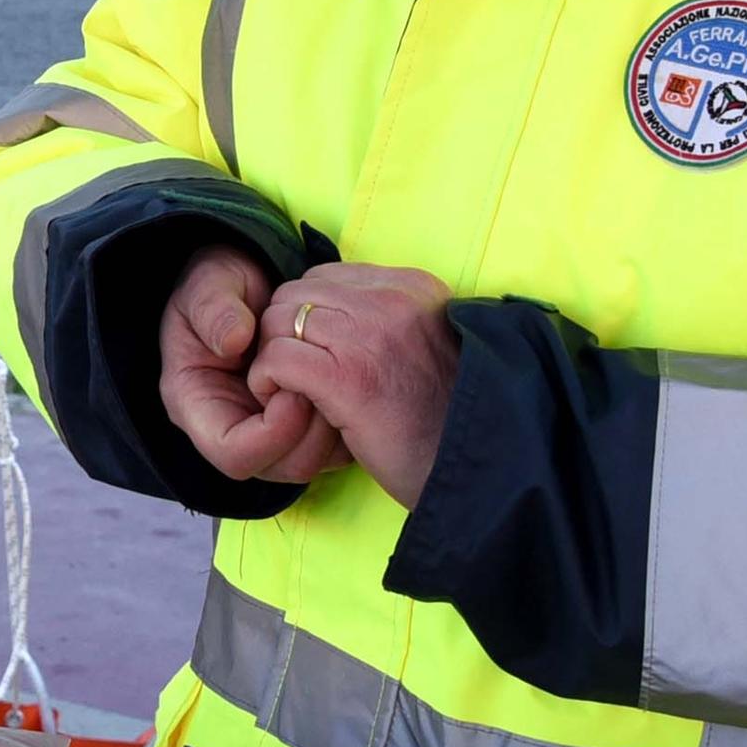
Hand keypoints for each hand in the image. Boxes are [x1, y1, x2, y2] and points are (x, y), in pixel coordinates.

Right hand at [158, 243, 349, 486]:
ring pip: (313, 462)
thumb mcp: (207, 285)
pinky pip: (334, 448)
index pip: (233, 453)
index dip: (270, 433)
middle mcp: (235, 430)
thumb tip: (235, 340)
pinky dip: (351, 425)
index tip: (293, 389)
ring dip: (335, 428)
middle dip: (311, 433)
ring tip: (341, 380)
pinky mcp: (301, 425)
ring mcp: (270, 433)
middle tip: (327, 384)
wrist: (247, 284)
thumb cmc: (220, 284)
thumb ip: (213, 309)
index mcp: (198, 405)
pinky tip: (354, 385)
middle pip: (280, 468)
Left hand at [246, 263, 459, 506]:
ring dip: (272, 358)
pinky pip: (278, 358)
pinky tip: (284, 403)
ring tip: (287, 391)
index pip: (326, 277)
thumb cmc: (444, 418)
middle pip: (295, 294)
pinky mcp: (347, 377)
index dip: (307, 315)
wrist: (477, 469)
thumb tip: (331, 313)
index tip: (313, 352)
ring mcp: (369, 335)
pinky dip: (268, 381)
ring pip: (279, 321)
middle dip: (282, 334)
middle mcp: (391, 300)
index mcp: (412, 287)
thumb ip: (387, 320)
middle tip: (291, 374)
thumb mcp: (427, 345)